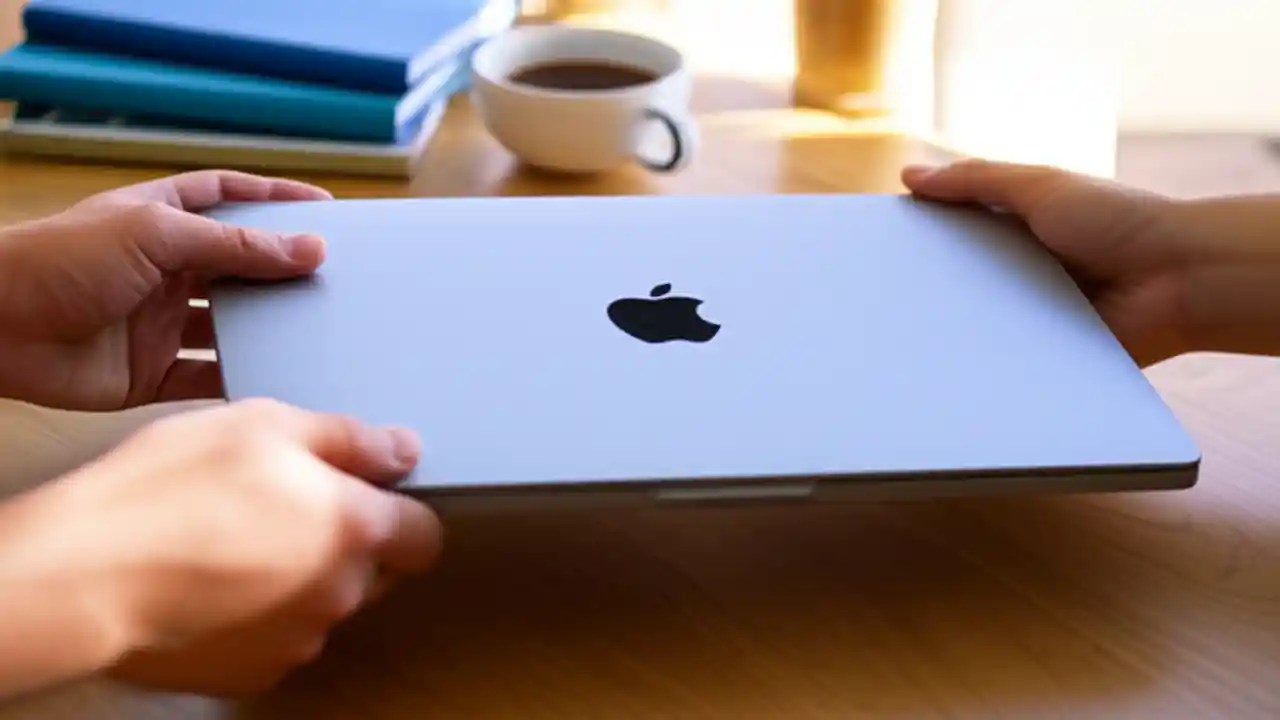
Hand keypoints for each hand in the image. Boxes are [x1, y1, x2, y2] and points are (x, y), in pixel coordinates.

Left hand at [0, 170, 330, 410]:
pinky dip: (239, 378)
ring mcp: (159, 322)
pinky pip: (207, 378)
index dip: (275, 198)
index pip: (230, 199)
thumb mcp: (155, 234)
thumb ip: (235, 245)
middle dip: (283, 271)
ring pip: (231, 326)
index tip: (325, 207)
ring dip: (268, 328)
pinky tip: (274, 377)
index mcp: (162, 220)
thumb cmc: (57, 261)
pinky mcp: (151, 372)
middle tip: (337, 278)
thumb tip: (310, 248)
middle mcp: (165, 270)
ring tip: (315, 329)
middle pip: (239, 267)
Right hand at [0, 399, 439, 696]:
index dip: (402, 513)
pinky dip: (262, 614)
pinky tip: (216, 583)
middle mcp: (342, 591)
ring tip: (236, 542)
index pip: (424, 535)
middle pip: (379, 571)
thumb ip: (348, 438)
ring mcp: (300, 638)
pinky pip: (280, 637)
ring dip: (303, 577)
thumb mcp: (262, 424)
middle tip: (287, 507)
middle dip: (350, 543)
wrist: (83, 576)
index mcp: (356, 527)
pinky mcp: (255, 672)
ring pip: (327, 604)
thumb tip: (402, 448)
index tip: (368, 495)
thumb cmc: (167, 490)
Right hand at [902, 159, 1188, 365]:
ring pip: (974, 327)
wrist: (1180, 280)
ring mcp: (1030, 316)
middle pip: (955, 284)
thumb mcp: (1041, 185)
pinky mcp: (1044, 356)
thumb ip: (977, 180)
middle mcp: (1017, 274)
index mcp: (1014, 231)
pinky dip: (981, 364)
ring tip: (897, 345)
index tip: (876, 252)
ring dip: (947, 332)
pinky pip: (1003, 361)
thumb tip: (910, 176)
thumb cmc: (1120, 221)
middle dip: (921, 294)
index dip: (917, 242)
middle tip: (874, 306)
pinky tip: (944, 370)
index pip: (952, 236)